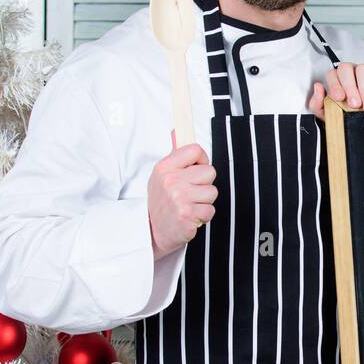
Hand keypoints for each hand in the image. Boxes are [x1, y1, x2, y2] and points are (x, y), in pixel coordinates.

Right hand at [147, 134, 217, 257]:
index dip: (201, 160)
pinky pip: (210, 210)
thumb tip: (177, 131)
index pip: (195, 149)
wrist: (151, 232)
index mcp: (165, 167)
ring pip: (212, 192)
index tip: (196, 169)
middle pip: (209, 171)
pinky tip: (190, 216)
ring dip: (204, 201)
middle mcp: (171, 181)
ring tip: (189, 205)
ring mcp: (180, 198)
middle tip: (190, 193)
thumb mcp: (162, 175)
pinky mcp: (188, 215)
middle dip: (204, 184)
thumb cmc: (161, 202)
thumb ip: (175, 155)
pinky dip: (203, 216)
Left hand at [309, 62, 363, 117]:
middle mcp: (356, 73)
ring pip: (363, 69)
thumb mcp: (334, 116)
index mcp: (343, 80)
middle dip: (349, 87)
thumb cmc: (359, 119)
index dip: (335, 84)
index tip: (339, 98)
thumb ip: (319, 105)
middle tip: (355, 105)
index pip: (333, 73)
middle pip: (346, 68)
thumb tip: (318, 87)